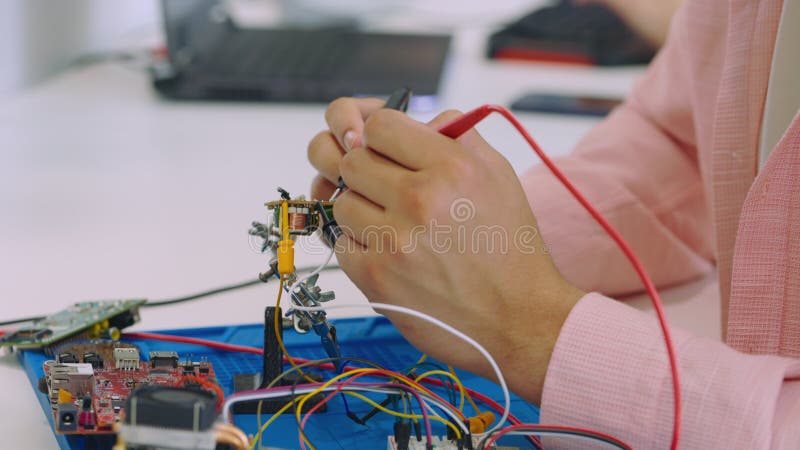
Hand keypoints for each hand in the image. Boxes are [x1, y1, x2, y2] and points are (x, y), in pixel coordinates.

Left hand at [310, 100, 583, 403]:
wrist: (519, 318)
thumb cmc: (509, 248)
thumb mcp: (499, 175)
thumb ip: (458, 136)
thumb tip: (420, 118)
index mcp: (453, 166)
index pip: (380, 125)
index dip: (379, 136)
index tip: (387, 150)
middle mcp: (421, 199)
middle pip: (353, 161)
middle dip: (366, 171)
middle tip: (386, 188)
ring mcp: (394, 241)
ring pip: (342, 202)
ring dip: (361, 209)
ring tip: (393, 224)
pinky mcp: (376, 278)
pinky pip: (341, 243)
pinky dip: (359, 245)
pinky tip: (389, 252)